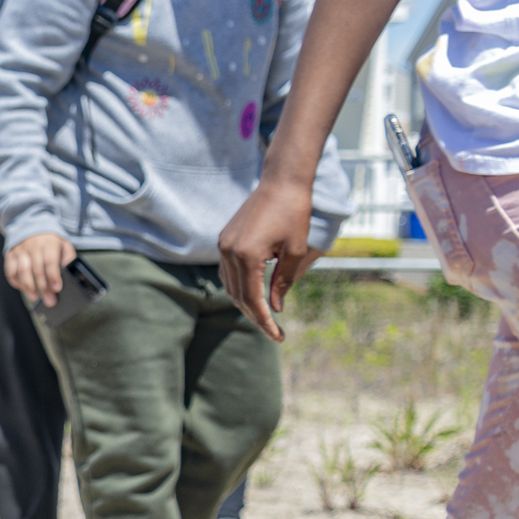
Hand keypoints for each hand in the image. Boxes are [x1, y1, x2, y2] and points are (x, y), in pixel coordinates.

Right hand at [3, 232, 76, 308]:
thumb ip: (68, 256)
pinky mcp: (10, 255)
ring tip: (34, 297)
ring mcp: (20, 250)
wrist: (30, 225)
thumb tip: (68, 270)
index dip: (53, 276)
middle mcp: (33, 246)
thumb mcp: (63, 244)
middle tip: (49, 300)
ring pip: (22, 271)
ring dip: (28, 286)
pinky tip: (22, 288)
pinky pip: (10, 270)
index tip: (57, 288)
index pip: (50, 261)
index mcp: (48, 243)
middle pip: (37, 269)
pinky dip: (15, 281)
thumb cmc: (50, 241)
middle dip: (43, 287)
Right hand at [217, 178, 316, 341]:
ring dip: (245, 303)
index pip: (253, 299)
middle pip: (238, 296)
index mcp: (247, 255)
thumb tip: (275, 308)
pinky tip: (252, 293)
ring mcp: (223, 244)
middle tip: (274, 331)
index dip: (265, 322)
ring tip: (264, 315)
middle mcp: (229, 251)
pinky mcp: (224, 239)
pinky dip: (239, 286)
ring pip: (229, 285)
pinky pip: (227, 271)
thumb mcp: (295, 251)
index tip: (278, 336)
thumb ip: (283, 282)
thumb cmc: (295, 213)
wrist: (282, 182)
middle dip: (255, 316)